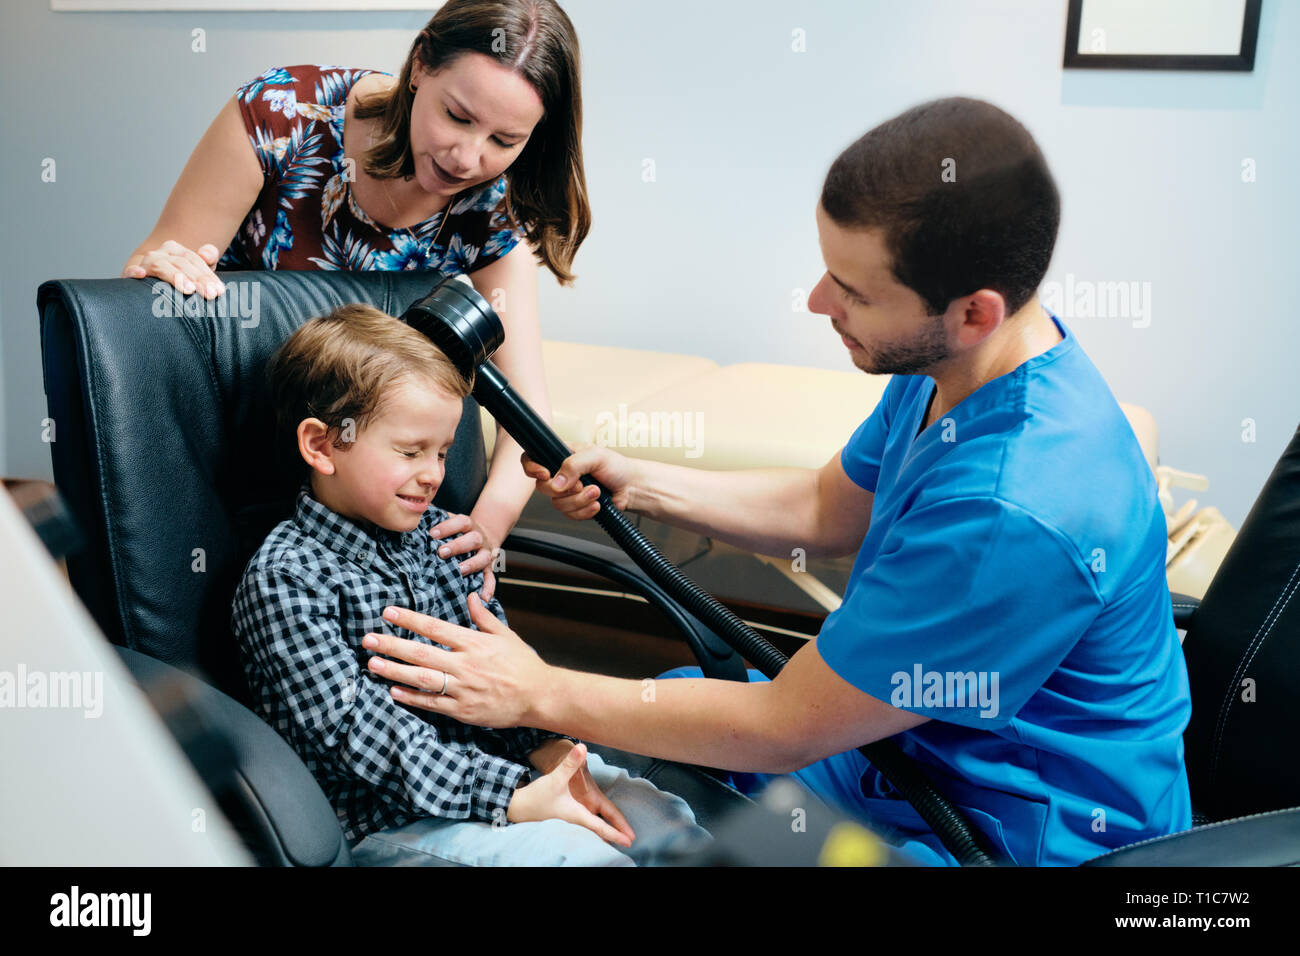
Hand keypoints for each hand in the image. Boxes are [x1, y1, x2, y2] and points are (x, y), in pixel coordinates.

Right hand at [122, 240, 224, 298]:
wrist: (146, 282)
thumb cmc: (177, 280)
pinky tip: (140, 274)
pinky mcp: (131, 273)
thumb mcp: (196, 270)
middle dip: (198, 279)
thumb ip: (207, 259)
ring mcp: (145, 263)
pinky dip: (134, 271)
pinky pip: (130, 270)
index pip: (195, 260)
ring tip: (189, 289)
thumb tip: (209, 254)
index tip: (218, 291)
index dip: (208, 275)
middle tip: (209, 295)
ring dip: (175, 277)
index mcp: (176, 250)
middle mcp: (160, 253)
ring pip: (161, 266)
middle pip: (182, 263)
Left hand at [363, 592, 545, 728]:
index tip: (388, 613)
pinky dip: (412, 698)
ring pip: (422, 678)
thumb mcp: (505, 635)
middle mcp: (465, 664)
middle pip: (421, 653)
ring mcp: (462, 689)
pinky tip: (394, 691)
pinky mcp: (463, 710)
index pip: (434, 628)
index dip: (409, 619)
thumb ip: (484, 617)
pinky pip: (432, 703)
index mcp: (474, 643)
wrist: (538, 696)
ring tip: (373, 664)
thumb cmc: (522, 664)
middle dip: (392, 645)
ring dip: (395, 671)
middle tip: (368, 639)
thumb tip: (471, 596)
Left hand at [430, 512, 497, 600]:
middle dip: (458, 546)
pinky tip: (483, 597)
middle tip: (442, 552)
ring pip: (482, 558)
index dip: (447, 527)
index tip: (432, 534)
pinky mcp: (489, 567)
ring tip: (459, 571)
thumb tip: (417, 507)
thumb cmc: (460, 529)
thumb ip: (435, 515)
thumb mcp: (451, 519)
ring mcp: (486, 553)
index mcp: (468, 525)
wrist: (485, 533)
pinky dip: (489, 587)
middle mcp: (479, 538)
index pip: (460, 522)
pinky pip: (491, 577)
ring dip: (471, 565)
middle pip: (473, 539)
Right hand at [507, 743, 631, 846]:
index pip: (600, 827)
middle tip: (630, 842)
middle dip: (613, 837)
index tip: (629, 841)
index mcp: (577, 815)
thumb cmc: (537, 796)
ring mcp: (568, 825)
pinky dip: (593, 833)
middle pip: (598, 833)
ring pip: (590, 833)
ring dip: (603, 835)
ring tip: (616, 839)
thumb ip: (570, 764)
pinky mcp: (563, 823)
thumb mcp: (555, 779)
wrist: (517, 807)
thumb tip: (581, 748)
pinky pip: (583, 831)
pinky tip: (595, 835)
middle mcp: (575, 822)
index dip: (615, 833)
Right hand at [521, 444, 636, 519]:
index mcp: (559, 455)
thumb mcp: (595, 456)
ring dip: (580, 500)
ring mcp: (566, 492)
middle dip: (566, 489)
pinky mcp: (574, 507)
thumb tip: (557, 481)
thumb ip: (573, 465)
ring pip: (558, 503)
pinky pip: (569, 514)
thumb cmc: (615, 466)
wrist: (631, 487)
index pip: (531, 459)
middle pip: (543, 487)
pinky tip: (596, 504)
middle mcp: (559, 474)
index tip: (545, 474)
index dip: (532, 468)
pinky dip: (585, 511)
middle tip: (582, 484)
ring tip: (596, 492)